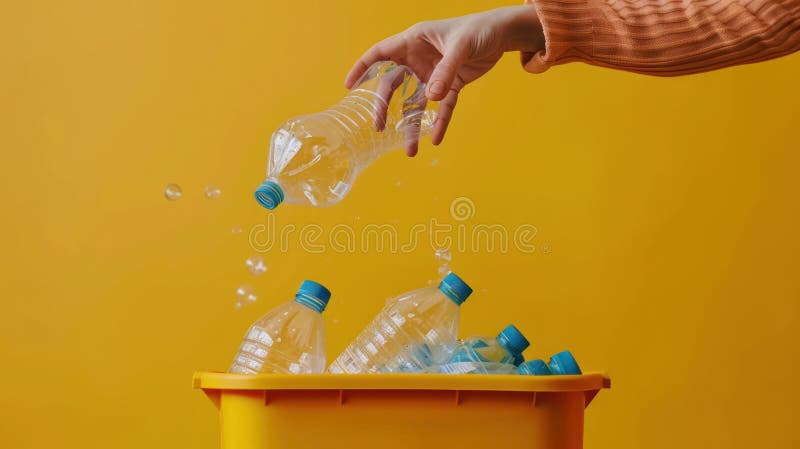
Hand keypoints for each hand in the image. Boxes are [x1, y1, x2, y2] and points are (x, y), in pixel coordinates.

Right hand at [345, 5, 543, 155]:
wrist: (502, 33)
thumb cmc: (478, 29)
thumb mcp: (461, 47)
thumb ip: (445, 71)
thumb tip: (431, 97)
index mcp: (414, 41)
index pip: (380, 54)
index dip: (363, 68)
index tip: (349, 86)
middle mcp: (419, 58)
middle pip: (393, 84)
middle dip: (384, 106)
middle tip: (379, 127)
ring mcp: (434, 74)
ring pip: (416, 103)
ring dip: (413, 125)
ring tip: (410, 150)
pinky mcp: (451, 85)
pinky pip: (442, 109)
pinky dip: (439, 123)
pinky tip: (435, 140)